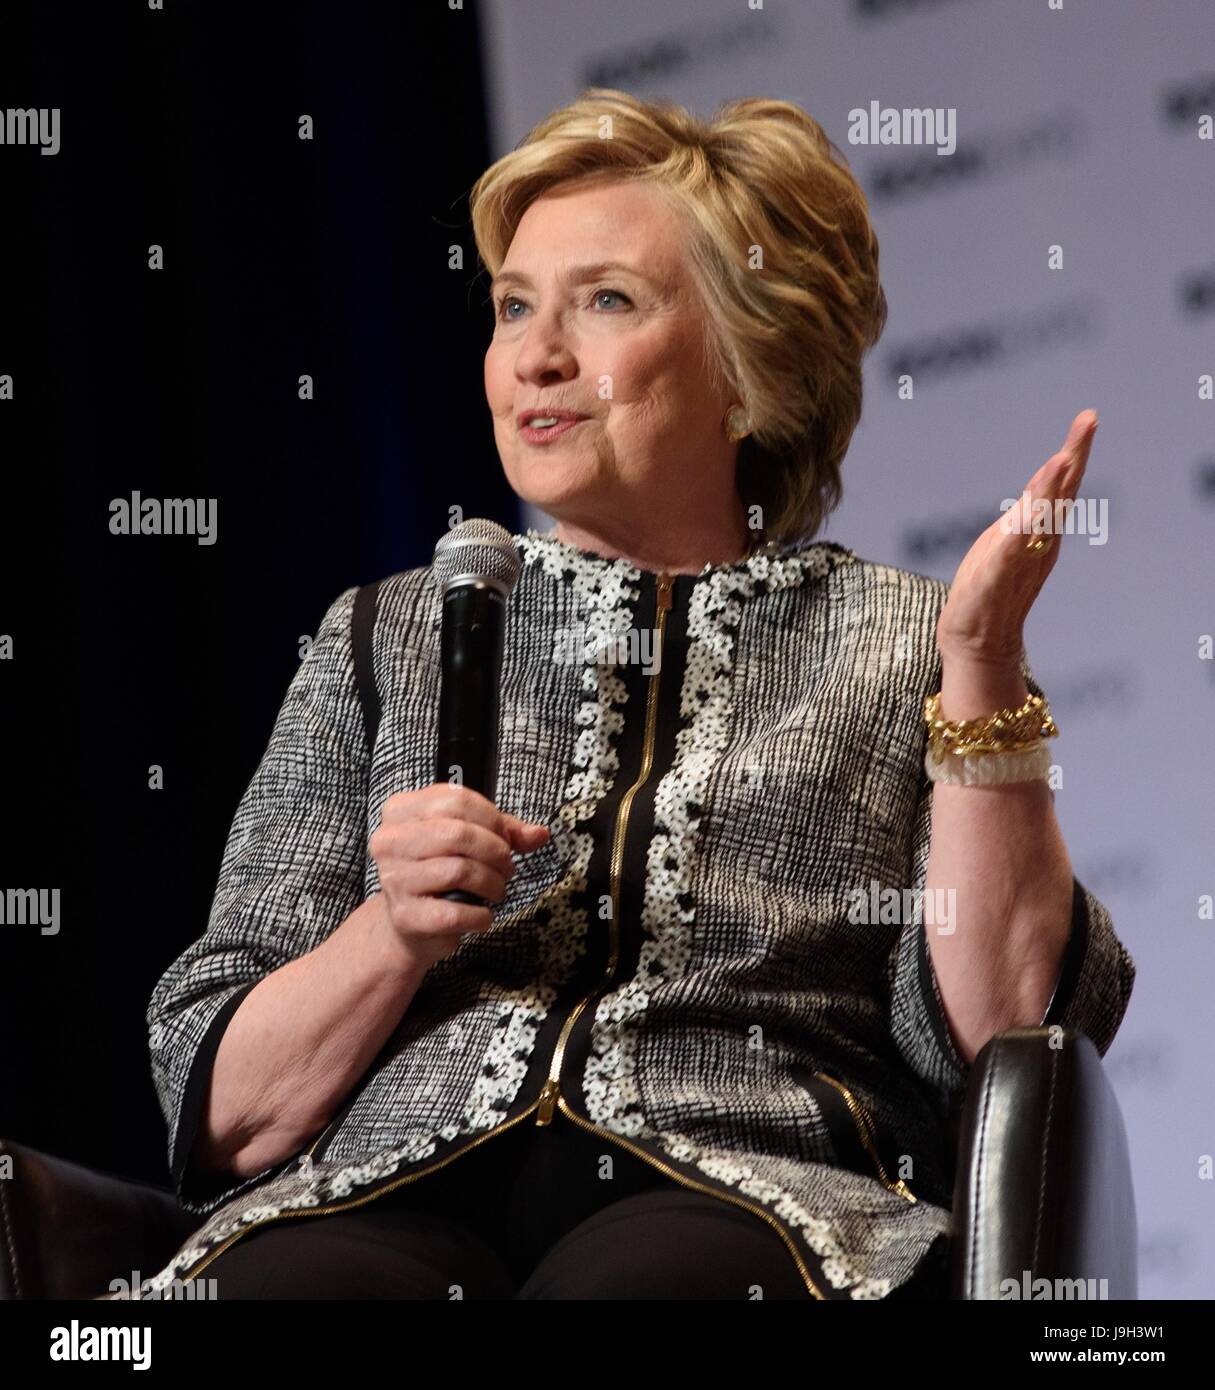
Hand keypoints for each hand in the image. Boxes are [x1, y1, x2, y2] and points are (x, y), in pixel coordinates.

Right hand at [368, 783, 549, 969]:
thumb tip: (539, 833)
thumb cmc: (438, 872)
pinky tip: (482, 915)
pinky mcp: (406, 917)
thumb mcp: (466, 840)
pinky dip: (480, 915)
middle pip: (458, 833)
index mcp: (401, 810)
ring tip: (497, 889)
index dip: (493, 819)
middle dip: (496, 852)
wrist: (408, 923)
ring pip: (460, 871)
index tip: (506, 839)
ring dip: (492, 883)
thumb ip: (503, 831)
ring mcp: (395, 879)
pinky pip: (457, 912)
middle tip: (507, 867)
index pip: (456, 799)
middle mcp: (390, 841)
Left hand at [936, 409, 1097, 672]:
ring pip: (1041, 516)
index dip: (1073, 452)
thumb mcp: (1007, 540)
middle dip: (1074, 455)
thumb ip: (1027, 514)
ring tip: (1064, 455)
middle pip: (1060, 493)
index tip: (1087, 419)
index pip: (1059, 485)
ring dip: (1051, 487)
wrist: (977, 641)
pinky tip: (1030, 509)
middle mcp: (1038, 542)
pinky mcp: (998, 577)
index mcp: (1039, 531)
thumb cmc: (988, 589)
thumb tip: (1042, 486)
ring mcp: (1021, 558)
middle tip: (1089, 420)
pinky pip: (1013, 549)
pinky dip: (1023, 528)